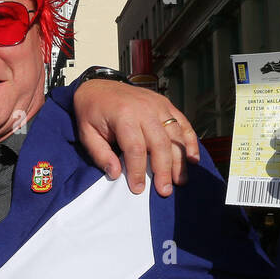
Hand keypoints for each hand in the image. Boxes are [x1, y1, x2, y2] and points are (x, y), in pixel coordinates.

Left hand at [72, 79, 199, 195]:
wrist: (98, 87)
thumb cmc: (92, 112)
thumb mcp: (86, 134)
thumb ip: (100, 154)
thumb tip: (115, 173)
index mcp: (123, 115)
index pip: (135, 149)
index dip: (138, 171)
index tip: (138, 189)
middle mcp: (145, 109)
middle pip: (160, 144)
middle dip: (164, 170)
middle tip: (165, 191)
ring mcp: (158, 105)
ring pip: (175, 136)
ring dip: (180, 160)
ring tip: (180, 181)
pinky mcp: (166, 105)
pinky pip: (183, 124)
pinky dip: (190, 142)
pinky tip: (193, 159)